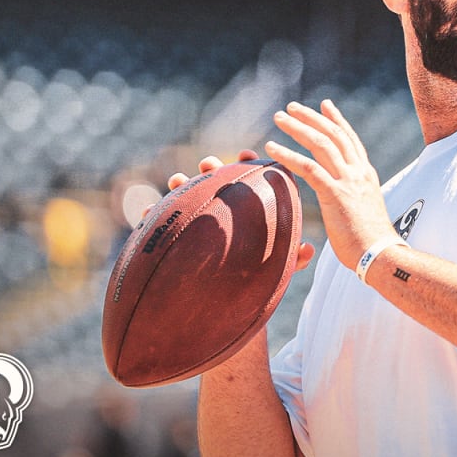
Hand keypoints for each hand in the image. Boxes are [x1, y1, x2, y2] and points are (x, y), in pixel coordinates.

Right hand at [157, 149, 315, 271]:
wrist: (229, 302)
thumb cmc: (257, 277)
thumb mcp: (278, 268)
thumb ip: (293, 258)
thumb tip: (310, 249)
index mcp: (246, 208)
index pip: (248, 177)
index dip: (247, 162)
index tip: (247, 154)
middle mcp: (220, 209)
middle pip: (215, 180)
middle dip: (212, 167)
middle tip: (210, 164)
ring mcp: (196, 220)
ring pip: (185, 195)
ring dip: (180, 183)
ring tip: (177, 180)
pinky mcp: (175, 236)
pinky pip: (158, 223)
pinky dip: (150, 216)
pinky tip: (146, 215)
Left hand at [264, 99, 395, 270]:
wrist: (380, 254)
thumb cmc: (369, 242)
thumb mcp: (364, 211)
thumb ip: (353, 198)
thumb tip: (344, 202)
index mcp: (365, 175)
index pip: (350, 140)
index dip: (337, 120)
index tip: (325, 105)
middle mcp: (358, 172)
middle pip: (333, 135)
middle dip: (312, 117)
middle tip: (292, 107)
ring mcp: (348, 181)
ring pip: (321, 144)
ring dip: (298, 128)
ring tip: (279, 118)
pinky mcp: (335, 194)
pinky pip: (308, 168)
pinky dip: (288, 155)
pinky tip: (272, 147)